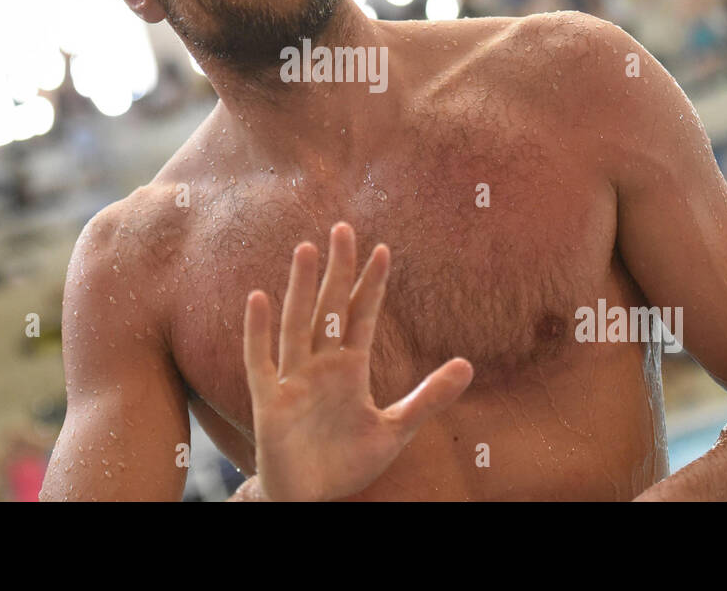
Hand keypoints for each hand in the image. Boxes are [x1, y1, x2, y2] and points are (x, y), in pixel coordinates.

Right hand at [243, 222, 473, 500]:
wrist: (312, 498)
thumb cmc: (347, 460)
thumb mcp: (396, 429)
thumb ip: (429, 397)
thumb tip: (469, 365)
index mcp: (350, 369)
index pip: (362, 316)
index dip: (372, 284)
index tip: (384, 249)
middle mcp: (321, 366)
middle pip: (329, 307)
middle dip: (337, 269)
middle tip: (343, 227)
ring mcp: (294, 380)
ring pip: (297, 324)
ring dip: (301, 287)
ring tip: (306, 249)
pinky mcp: (270, 403)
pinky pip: (261, 361)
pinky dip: (258, 332)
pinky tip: (259, 297)